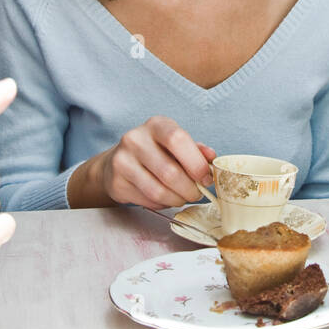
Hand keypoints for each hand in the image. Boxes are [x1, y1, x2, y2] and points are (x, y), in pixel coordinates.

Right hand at [98, 116, 217, 208]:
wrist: (116, 162)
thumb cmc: (155, 152)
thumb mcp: (176, 144)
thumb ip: (195, 150)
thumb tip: (212, 158)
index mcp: (156, 125)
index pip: (177, 139)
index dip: (196, 163)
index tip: (206, 178)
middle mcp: (135, 139)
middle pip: (170, 172)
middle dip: (190, 189)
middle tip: (197, 194)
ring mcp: (122, 161)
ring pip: (159, 191)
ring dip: (177, 199)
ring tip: (182, 197)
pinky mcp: (116, 183)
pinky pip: (148, 201)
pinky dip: (163, 204)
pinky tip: (165, 197)